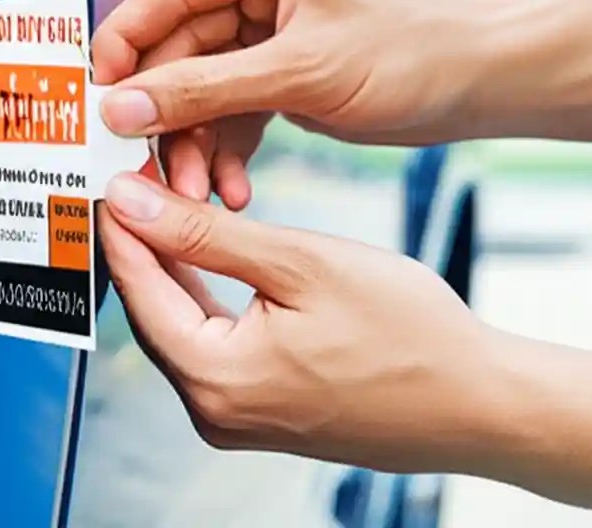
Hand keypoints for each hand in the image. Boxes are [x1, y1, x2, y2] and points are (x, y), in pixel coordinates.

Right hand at [92, 0, 484, 208]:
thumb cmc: (408, 56)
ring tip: (197, 194)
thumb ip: (203, 90)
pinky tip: (230, 189)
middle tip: (146, 167)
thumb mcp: (299, 75)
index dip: (127, 44)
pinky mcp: (276, 67)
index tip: (96, 97)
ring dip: (194, 142)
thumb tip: (120, 108)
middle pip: (180, 47)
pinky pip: (230, 107)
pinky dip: (225, 149)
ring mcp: (267, 26)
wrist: (473, 86)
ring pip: (200, 86)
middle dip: (167, 114)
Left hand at [97, 172, 505, 472]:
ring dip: (176, 267)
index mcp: (215, 380)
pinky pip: (214, 346)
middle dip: (146, 242)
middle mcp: (213, 411)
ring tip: (171, 203)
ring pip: (183, 327)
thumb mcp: (300, 263)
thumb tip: (132, 204)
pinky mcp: (263, 412)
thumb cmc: (409, 336)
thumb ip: (205, 235)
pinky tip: (209, 254)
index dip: (123, 224)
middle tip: (140, 177)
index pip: (139, 289)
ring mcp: (238, 418)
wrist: (480, 403)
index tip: (111, 173)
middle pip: (155, 311)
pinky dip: (207, 297)